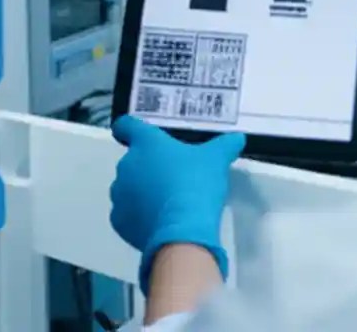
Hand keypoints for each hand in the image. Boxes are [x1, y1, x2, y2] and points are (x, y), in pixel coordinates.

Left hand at [110, 116, 245, 293]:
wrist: (182, 231)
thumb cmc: (196, 184)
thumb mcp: (217, 160)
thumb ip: (225, 145)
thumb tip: (237, 138)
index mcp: (146, 144)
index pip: (126, 126)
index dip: (130, 128)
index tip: (141, 135)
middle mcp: (126, 166)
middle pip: (133, 160)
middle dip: (148, 166)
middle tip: (173, 175)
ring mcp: (119, 195)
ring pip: (127, 188)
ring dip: (142, 191)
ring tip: (167, 201)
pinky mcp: (119, 220)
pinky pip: (127, 213)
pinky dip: (139, 215)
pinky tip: (159, 221)